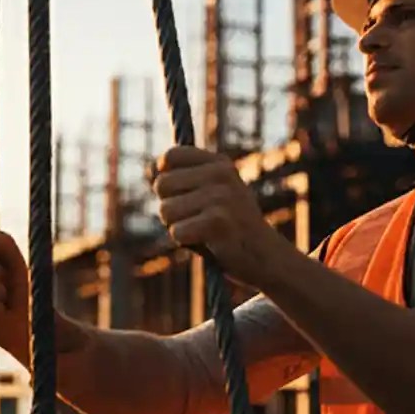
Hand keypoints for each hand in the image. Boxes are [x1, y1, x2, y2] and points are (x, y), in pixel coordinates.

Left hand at [151, 146, 284, 286]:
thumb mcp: (211, 193)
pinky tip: (208, 243)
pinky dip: (186, 242)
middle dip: (170, 207)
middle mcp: (221, 174)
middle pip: (162, 184)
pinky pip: (176, 232)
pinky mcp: (218, 222)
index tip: (177, 193)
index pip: (171, 156)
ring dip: (177, 226)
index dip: (164, 176)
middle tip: (196, 218)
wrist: (265, 257)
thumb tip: (149, 170)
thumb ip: (182, 179)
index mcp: (220, 163)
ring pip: (166, 210)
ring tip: (203, 231)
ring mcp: (221, 197)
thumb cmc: (230, 226)